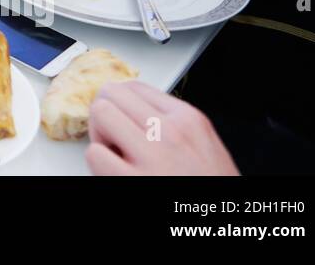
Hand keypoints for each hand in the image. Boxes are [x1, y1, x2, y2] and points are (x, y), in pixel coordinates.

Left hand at [85, 81, 237, 175]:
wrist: (219, 227)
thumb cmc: (210, 188)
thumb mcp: (204, 147)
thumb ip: (174, 125)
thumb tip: (136, 112)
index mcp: (190, 121)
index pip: (136, 87)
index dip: (122, 103)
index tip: (124, 120)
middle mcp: (171, 132)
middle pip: (112, 94)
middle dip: (107, 114)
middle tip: (115, 139)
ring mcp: (152, 155)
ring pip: (100, 114)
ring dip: (100, 135)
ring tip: (115, 155)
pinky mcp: (131, 181)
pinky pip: (94, 154)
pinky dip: (98, 164)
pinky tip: (115, 174)